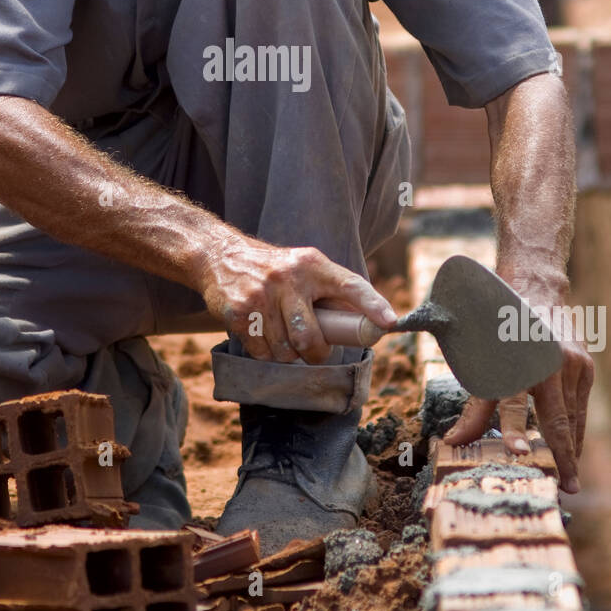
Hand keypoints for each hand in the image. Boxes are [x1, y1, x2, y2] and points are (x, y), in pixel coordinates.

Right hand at [198, 231, 395, 363]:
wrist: (220, 256)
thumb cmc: (273, 269)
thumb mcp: (304, 266)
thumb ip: (330, 289)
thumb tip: (369, 322)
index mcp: (312, 265)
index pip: (350, 284)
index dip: (372, 305)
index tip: (391, 322)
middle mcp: (288, 278)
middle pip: (310, 337)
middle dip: (316, 354)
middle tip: (316, 353)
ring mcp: (262, 296)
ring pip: (286, 349)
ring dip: (288, 353)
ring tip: (283, 336)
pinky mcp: (240, 312)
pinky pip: (262, 351)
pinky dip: (266, 352)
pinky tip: (263, 334)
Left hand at [443, 291, 593, 493]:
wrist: (533, 288)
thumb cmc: (497, 328)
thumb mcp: (480, 362)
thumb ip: (474, 407)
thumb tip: (453, 443)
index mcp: (516, 358)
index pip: (512, 402)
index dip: (513, 430)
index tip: (519, 455)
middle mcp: (547, 361)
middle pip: (555, 418)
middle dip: (560, 455)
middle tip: (565, 487)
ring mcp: (571, 363)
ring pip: (572, 416)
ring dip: (571, 449)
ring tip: (569, 480)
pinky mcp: (585, 366)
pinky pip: (580, 407)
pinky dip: (576, 431)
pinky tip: (573, 453)